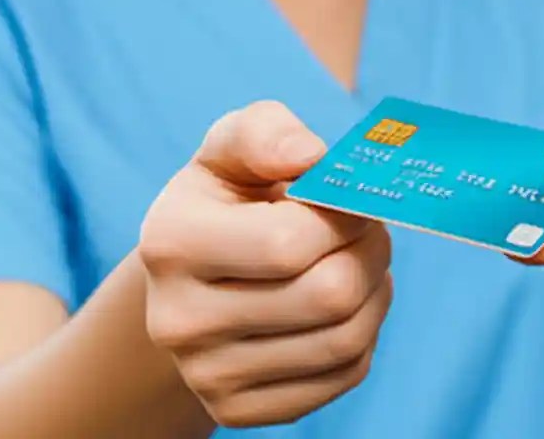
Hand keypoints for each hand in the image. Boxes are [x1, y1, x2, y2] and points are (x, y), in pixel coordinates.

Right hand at [138, 101, 391, 427]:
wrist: (193, 278)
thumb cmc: (227, 199)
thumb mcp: (233, 147)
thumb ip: (266, 132)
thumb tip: (309, 156)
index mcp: (170, 242)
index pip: (291, 241)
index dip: (343, 214)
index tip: (347, 197)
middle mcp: (177, 320)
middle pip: (328, 295)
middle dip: (369, 252)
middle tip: (368, 229)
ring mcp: (206, 376)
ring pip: (345, 340)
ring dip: (374, 292)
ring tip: (358, 262)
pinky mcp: (239, 411)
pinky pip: (344, 377)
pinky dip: (365, 336)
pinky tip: (344, 306)